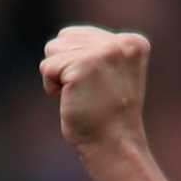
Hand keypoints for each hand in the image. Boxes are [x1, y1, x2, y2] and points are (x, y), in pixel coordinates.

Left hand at [39, 26, 151, 152]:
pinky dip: (52, 88)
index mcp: (133, 42)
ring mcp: (102, 53)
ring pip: (52, 49)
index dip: (79, 62)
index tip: (101, 87)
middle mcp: (121, 43)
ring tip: (82, 95)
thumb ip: (97, 49)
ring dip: (59, 76)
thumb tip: (61, 38)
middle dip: (67, 66)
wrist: (114, 147)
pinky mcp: (82, 67)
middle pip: (63, 38)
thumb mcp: (112, 73)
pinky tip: (73, 101)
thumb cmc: (108, 115)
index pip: (79, 34)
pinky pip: (47, 68)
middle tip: (90, 93)